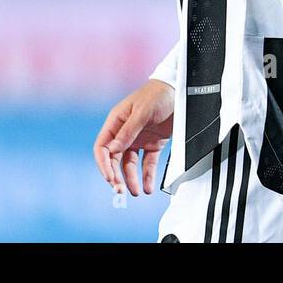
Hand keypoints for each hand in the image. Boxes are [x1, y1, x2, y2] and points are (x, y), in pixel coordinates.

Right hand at [93, 77, 173, 196]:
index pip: (103, 147)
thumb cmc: (157, 95)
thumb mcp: (142, 112)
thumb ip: (128, 131)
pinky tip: (148, 187)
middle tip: (121, 191)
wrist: (179, 90)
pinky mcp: (153, 144)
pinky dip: (147, 176)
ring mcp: (138, 139)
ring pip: (130, 164)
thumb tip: (111, 150)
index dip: (104, 164)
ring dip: (131, 179)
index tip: (110, 178)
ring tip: (137, 192)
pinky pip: (147, 163)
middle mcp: (125, 132)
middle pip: (115, 159)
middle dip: (116, 176)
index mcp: (116, 122)